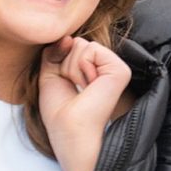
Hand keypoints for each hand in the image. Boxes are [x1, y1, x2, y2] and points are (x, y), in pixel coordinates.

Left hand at [39, 36, 130, 170]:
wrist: (71, 134)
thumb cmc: (61, 116)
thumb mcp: (50, 78)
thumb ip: (55, 53)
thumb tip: (68, 36)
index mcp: (94, 73)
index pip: (73, 47)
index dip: (60, 62)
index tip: (66, 86)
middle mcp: (108, 70)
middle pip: (77, 44)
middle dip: (65, 64)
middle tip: (74, 89)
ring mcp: (116, 69)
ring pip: (82, 46)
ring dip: (71, 68)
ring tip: (82, 90)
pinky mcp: (120, 71)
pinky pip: (91, 50)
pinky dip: (80, 67)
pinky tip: (88, 86)